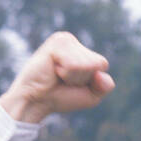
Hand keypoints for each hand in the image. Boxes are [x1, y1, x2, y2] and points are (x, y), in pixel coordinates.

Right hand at [0, 31, 114, 123]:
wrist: (35, 102)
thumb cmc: (60, 97)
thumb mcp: (90, 96)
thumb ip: (104, 86)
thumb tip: (103, 75)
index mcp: (79, 49)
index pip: (102, 64)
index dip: (91, 80)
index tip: (71, 82)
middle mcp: (71, 40)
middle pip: (97, 63)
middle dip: (82, 79)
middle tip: (61, 80)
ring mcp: (64, 39)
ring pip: (87, 64)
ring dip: (73, 77)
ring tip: (56, 75)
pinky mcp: (56, 43)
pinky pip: (75, 64)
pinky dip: (66, 73)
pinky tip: (52, 71)